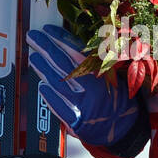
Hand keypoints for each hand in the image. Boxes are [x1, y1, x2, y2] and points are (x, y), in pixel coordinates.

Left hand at [26, 25, 138, 145]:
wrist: (125, 127)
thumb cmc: (114, 97)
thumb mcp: (110, 75)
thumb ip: (92, 61)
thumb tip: (66, 42)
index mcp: (103, 74)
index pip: (78, 52)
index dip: (61, 39)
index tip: (47, 29)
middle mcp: (95, 88)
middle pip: (66, 64)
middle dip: (47, 48)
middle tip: (33, 37)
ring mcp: (86, 106)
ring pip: (61, 84)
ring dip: (44, 69)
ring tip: (33, 57)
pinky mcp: (79, 123)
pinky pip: (62, 109)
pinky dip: (51, 97)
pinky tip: (41, 87)